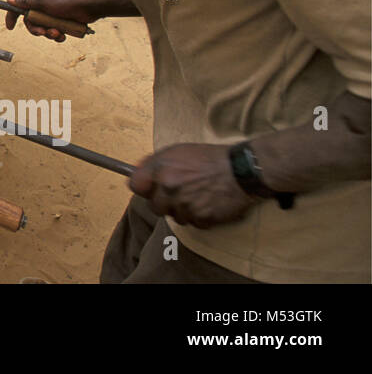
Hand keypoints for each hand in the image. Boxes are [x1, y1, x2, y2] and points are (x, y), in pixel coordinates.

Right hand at [4, 0, 98, 41]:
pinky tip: (63, 35)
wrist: (88, 6)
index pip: (18, 7)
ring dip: (49, 34)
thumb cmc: (66, 0)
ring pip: (43, 29)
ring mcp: (51, 14)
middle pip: (30, 22)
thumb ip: (25, 2)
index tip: (11, 27)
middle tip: (44, 32)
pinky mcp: (60, 21)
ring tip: (58, 33)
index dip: (12, 17)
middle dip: (37, 30)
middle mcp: (41, 6)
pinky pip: (53, 32)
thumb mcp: (43, 1)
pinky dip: (57, 36)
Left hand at [130, 143, 255, 228]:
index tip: (150, 189)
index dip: (143, 188)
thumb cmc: (209, 158)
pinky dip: (200, 218)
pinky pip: (193, 224)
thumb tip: (134, 171)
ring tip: (197, 197)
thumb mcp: (177, 151)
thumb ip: (154, 162)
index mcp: (161, 169)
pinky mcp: (201, 218)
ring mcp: (185, 204)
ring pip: (174, 217)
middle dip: (164, 203)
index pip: (135, 186)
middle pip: (154, 206)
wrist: (241, 170)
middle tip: (179, 194)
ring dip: (183, 211)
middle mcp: (169, 187)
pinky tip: (208, 205)